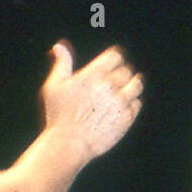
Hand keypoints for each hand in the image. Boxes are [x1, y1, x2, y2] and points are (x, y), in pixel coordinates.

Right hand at [41, 43, 142, 157]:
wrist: (69, 145)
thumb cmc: (58, 116)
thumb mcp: (54, 87)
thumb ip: (61, 63)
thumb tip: (60, 46)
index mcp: (93, 75)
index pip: (116, 56)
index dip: (116, 57)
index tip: (115, 61)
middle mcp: (109, 86)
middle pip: (127, 70)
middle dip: (123, 72)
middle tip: (119, 77)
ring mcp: (120, 102)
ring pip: (137, 84)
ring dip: (133, 84)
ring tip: (129, 87)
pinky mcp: (127, 118)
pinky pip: (138, 103)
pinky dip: (133, 102)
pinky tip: (126, 105)